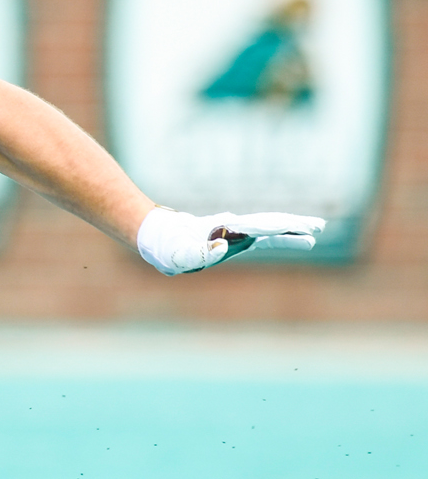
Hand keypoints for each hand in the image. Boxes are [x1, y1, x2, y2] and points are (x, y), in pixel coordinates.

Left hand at [136, 207, 325, 275]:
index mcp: (226, 231)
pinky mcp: (235, 237)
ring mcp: (236, 230)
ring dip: (292, 228)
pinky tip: (293, 236)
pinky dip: (280, 234)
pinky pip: (263, 235)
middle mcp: (234, 227)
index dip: (281, 230)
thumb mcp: (178, 255)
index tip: (302, 233)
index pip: (259, 229)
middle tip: (320, 227)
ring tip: (316, 230)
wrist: (159, 237)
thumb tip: (224, 246)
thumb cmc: (167, 249)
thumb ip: (199, 253)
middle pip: (270, 224)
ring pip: (269, 227)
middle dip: (294, 225)